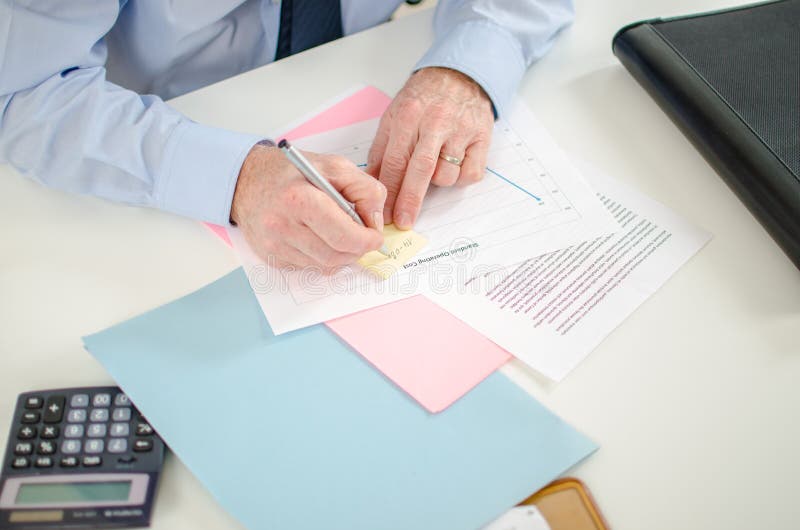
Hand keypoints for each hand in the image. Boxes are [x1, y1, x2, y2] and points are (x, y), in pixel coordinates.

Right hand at [231, 144, 385, 269]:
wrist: (246, 180)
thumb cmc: (290, 172)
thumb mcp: (334, 166)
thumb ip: (365, 189)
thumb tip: (375, 222)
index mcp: (299, 199)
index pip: (344, 236)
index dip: (367, 240)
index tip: (375, 236)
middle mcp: (282, 225)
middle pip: (336, 255)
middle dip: (357, 250)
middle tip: (364, 238)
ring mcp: (274, 244)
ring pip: (324, 266)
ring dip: (341, 255)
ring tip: (343, 235)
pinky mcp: (271, 256)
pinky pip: (308, 267)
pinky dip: (322, 257)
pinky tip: (319, 238)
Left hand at [367, 67, 494, 228]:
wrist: (460, 74)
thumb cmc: (425, 98)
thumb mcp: (395, 115)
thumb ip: (383, 149)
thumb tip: (373, 183)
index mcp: (408, 115)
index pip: (395, 161)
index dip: (389, 191)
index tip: (383, 213)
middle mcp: (435, 122)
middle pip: (421, 170)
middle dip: (410, 200)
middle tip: (403, 220)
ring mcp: (460, 130)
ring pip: (446, 176)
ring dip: (438, 180)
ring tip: (437, 162)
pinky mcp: (482, 138)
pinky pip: (469, 174)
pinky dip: (461, 176)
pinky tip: (455, 161)